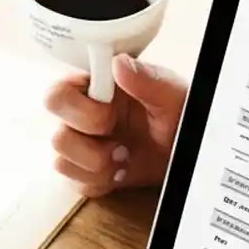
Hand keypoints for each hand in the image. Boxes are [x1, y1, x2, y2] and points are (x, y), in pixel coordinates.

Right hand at [45, 54, 187, 196]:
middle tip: (120, 145)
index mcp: (98, 90)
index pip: (58, 95)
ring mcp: (86, 146)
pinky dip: (101, 183)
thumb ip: (148, 79)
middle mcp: (85, 117)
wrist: (192, 153)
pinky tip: (122, 174)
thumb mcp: (173, 97)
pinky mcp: (91, 173)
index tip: (110, 116)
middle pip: (56, 136)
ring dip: (97, 167)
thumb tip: (119, 64)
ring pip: (62, 163)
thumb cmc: (183, 117)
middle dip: (88, 147)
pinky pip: (78, 185)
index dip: (79, 110)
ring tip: (125, 159)